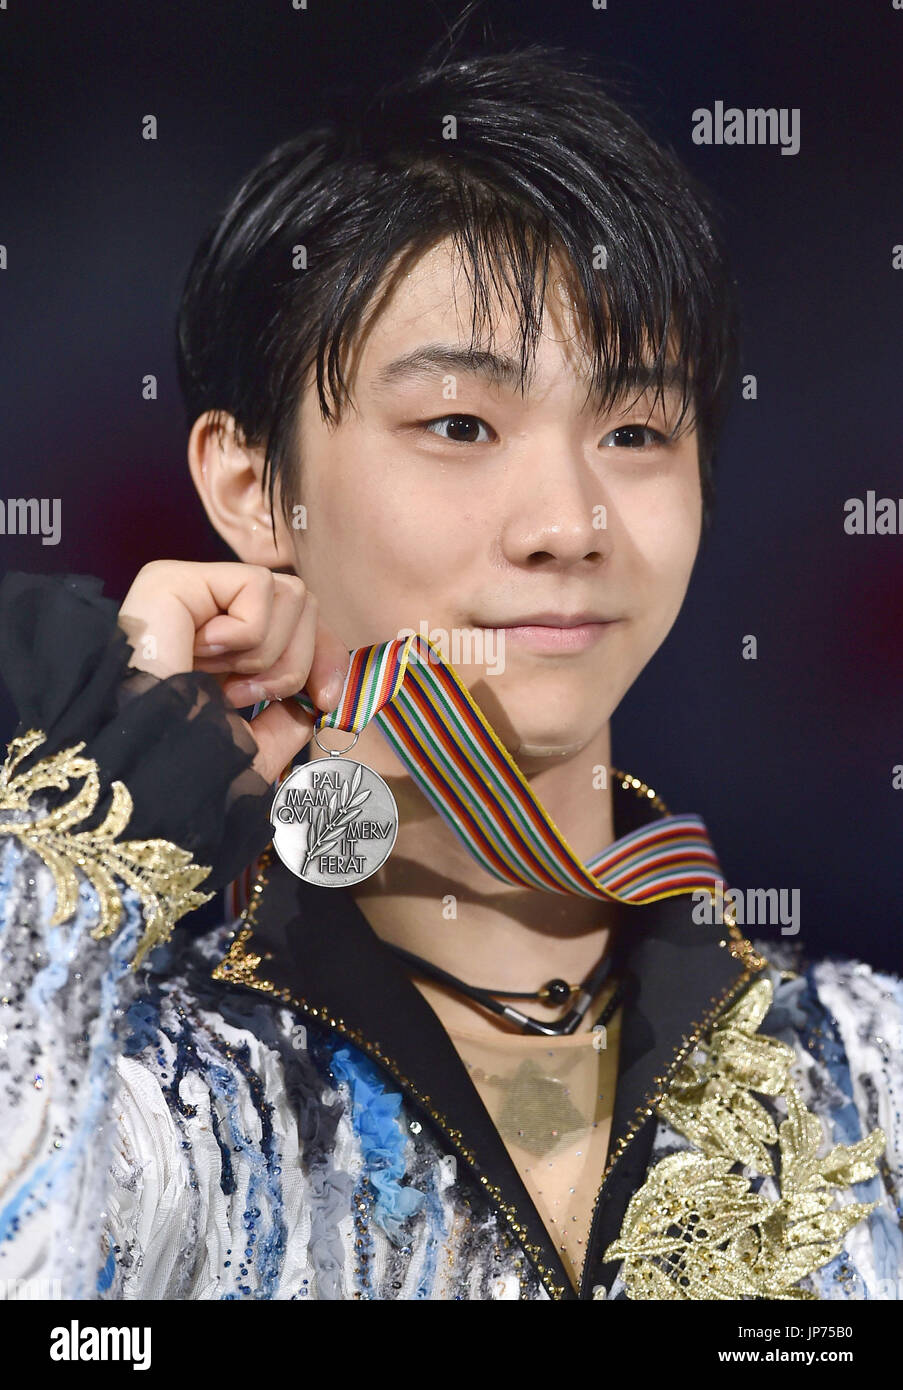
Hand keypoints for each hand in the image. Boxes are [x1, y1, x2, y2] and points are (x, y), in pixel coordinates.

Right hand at [118, 561, 349, 783]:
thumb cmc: (186, 771)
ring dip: (270, 655)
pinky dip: (249, 632)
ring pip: (290, 594)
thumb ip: (285, 721)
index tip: (329, 702)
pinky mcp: (174, 579)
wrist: (143, 771)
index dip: (325, 657)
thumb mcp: (252, 750)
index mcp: (223, 654)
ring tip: (223, 682)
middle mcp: (207, 618)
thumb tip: (312, 701)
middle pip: (303, 605)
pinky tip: (203, 652)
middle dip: (297, 663)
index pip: (299, 628)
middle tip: (247, 697)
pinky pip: (259, 584)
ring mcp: (190, 595)